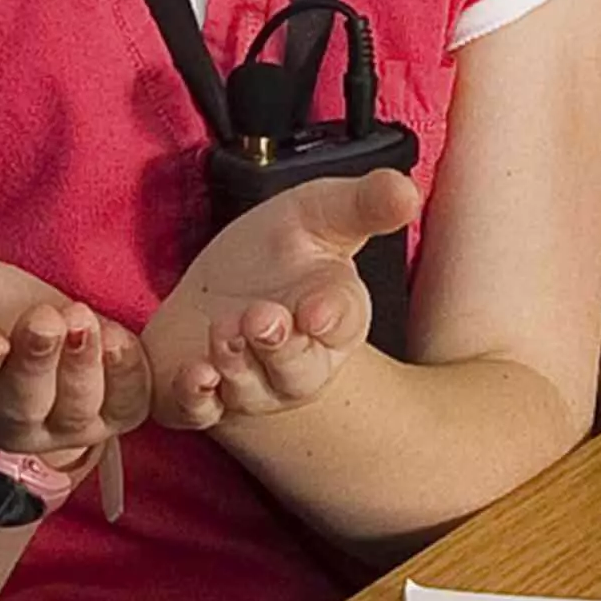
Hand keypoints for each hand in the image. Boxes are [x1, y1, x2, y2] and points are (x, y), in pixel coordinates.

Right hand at [0, 254, 149, 477]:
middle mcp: (14, 414)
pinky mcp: (116, 409)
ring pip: (77, 406)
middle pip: (23, 399)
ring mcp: (67, 419)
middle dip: (35, 361)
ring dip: (84, 368)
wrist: (22, 340)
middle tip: (45, 319)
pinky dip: (133, 379)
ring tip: (84, 321)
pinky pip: (131, 403)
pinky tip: (124, 343)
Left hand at [144, 170, 417, 433]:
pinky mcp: (201, 397)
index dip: (331, 317)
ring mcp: (251, 386)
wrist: (216, 287)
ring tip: (224, 331)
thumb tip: (406, 190)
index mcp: (335, 317)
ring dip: (237, 364)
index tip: (317, 310)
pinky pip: (200, 410)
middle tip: (262, 317)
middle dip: (279, 346)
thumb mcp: (321, 213)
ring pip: (250, 388)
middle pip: (298, 368)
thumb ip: (364, 204)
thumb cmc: (276, 253)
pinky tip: (194, 377)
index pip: (342, 322)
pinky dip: (196, 398)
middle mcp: (298, 361)